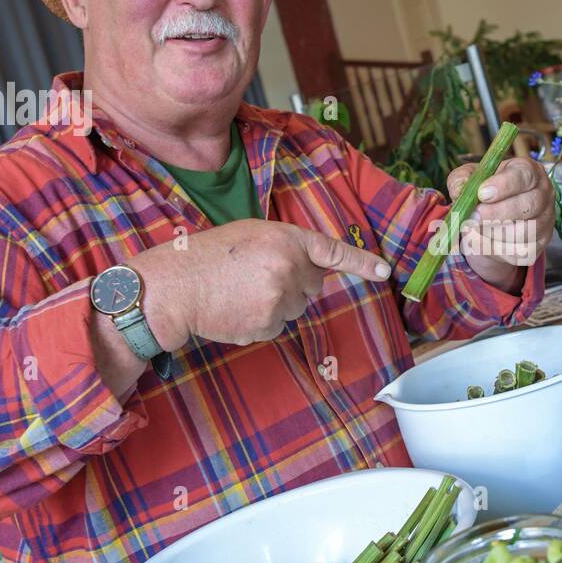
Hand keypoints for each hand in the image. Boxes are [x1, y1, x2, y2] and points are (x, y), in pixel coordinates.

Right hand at [130, 219, 390, 347]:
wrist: (177, 287)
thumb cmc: (209, 257)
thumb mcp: (251, 235)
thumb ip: (285, 247)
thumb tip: (311, 270)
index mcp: (285, 239)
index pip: (332, 251)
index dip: (361, 262)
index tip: (384, 271)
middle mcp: (289, 267)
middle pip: (314, 285)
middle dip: (295, 283)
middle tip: (257, 277)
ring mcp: (280, 298)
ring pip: (297, 307)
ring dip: (278, 303)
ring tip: (242, 292)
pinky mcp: (269, 324)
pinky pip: (279, 326)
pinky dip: (262, 322)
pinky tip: (238, 310)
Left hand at [446, 156, 554, 290]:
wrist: (492, 219)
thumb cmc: (485, 191)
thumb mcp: (470, 179)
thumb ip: (461, 180)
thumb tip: (459, 191)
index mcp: (529, 172)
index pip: (524, 175)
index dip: (503, 185)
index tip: (482, 194)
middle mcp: (543, 194)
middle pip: (528, 205)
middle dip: (496, 213)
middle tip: (473, 216)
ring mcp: (545, 221)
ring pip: (524, 231)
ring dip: (494, 232)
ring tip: (474, 228)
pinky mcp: (538, 245)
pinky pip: (519, 252)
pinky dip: (496, 249)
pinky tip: (483, 240)